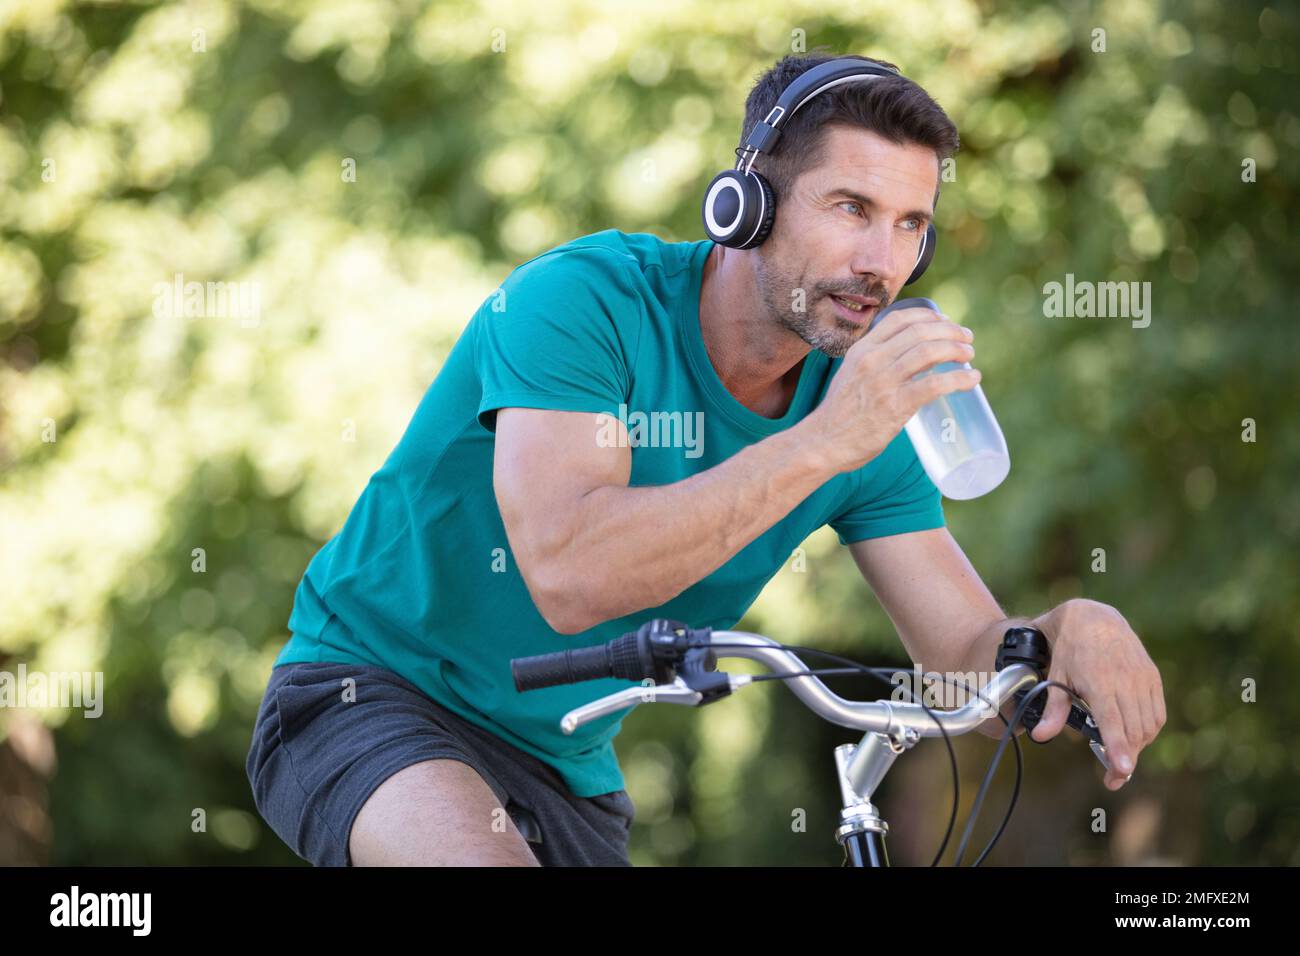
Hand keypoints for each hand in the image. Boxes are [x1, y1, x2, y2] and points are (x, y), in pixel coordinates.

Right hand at [804, 306, 980, 473]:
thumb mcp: (850, 375)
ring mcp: (884, 382)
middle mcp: (873, 360)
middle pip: (920, 331)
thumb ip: (873, 365)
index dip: (929, 316)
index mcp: (861, 350)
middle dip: (951, 331)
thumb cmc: (839, 414)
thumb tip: (905, 361)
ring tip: (969, 355)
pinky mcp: (895, 406)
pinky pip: (935, 385)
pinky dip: (959, 379)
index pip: (900, 319)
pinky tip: (972, 380)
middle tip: (966, 339)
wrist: (823, 443)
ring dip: (957, 350)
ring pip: (930, 352)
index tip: (946, 322)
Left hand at [1030, 599, 1166, 789]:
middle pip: (1133, 731)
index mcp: (1100, 681)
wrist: (1094, 617)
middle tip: (1114, 778)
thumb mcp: (1057, 675)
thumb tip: (1041, 735)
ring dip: (1138, 746)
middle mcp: (1126, 681)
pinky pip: (1158, 713)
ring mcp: (1143, 678)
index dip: (1119, 749)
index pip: (1112, 722)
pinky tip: (1135, 736)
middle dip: (1126, 759)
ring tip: (1120, 756)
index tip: (1122, 771)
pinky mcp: (1153, 677)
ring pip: (1149, 725)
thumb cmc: (1070, 649)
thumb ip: (1054, 708)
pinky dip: (1149, 730)